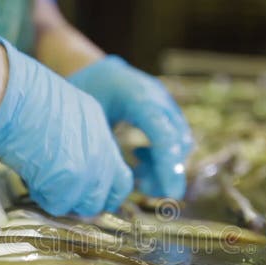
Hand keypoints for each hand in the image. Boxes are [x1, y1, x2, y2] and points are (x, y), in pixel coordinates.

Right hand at [0, 34, 132, 215]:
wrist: (12, 96)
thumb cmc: (25, 96)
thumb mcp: (65, 109)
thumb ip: (76, 138)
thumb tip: (69, 159)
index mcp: (101, 132)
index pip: (121, 179)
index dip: (105, 191)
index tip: (91, 194)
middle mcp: (100, 154)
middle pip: (102, 198)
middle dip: (81, 200)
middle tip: (59, 190)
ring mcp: (86, 171)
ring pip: (82, 205)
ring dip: (62, 199)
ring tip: (43, 179)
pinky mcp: (66, 184)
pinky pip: (57, 205)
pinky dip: (42, 196)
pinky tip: (31, 176)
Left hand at [69, 57, 192, 199]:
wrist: (96, 70)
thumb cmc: (86, 90)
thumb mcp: (86, 115)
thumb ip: (100, 144)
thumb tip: (105, 181)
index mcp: (138, 96)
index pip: (163, 134)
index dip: (168, 166)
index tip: (170, 193)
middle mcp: (159, 98)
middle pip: (177, 141)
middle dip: (167, 172)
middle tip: (145, 189)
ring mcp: (165, 105)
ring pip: (179, 143)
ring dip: (163, 166)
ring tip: (139, 177)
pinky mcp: (165, 114)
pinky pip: (173, 141)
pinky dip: (161, 158)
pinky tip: (139, 160)